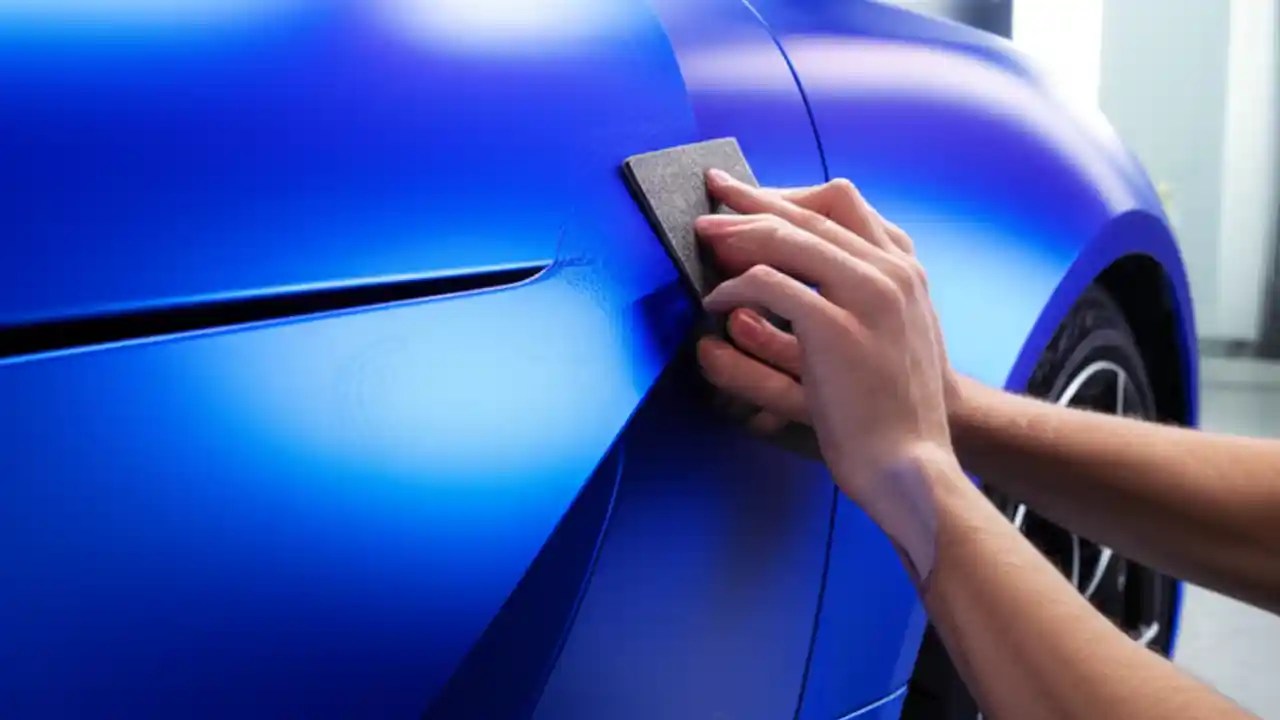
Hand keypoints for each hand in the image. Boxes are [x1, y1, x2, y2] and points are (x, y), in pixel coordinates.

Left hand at [695, 171, 958, 533]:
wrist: (913, 462)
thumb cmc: (895, 406)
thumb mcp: (890, 336)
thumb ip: (852, 294)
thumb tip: (792, 268)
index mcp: (905, 268)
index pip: (841, 204)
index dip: (790, 194)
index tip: (752, 193)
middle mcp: (891, 271)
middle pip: (810, 212)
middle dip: (755, 201)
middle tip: (713, 197)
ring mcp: (867, 295)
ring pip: (787, 238)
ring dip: (738, 234)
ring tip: (706, 241)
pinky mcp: (834, 327)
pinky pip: (768, 284)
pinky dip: (734, 287)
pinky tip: (717, 302)